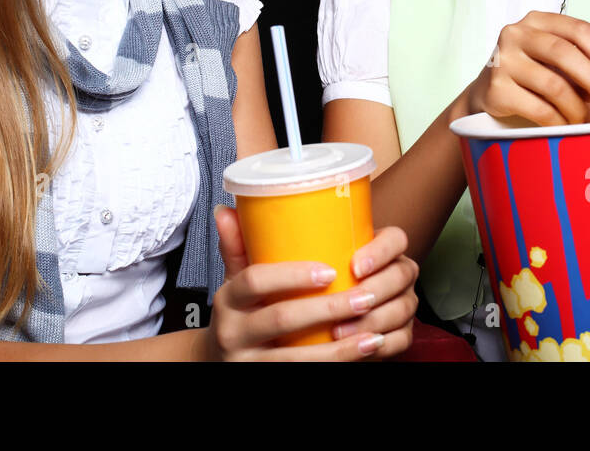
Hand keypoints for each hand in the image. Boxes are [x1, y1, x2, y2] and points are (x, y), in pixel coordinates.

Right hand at [205, 206, 417, 360]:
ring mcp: (249, 363)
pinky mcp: (265, 381)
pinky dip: (336, 368)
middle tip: (367, 298)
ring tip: (376, 335)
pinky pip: (304, 376)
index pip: (254, 280)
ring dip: (341, 349)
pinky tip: (363, 357)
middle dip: (328, 309)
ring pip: (296, 360)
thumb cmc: (236, 316)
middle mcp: (233, 333)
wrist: (214, 364)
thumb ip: (236, 248)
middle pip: (281, 319)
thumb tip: (227, 208)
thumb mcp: (232, 284)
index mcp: (227, 300)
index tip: (330, 270)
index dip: (292, 275)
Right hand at [465, 12, 589, 125]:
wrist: (490, 96)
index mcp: (538, 20)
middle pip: (564, 54)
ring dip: (579, 109)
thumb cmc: (536, 77)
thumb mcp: (562, 64)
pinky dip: (559, 122)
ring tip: (588, 122)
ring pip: (553, 84)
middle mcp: (516, 33)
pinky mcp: (495, 88)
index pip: (579, 29)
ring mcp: (502, 59)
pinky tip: (566, 128)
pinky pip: (538, 108)